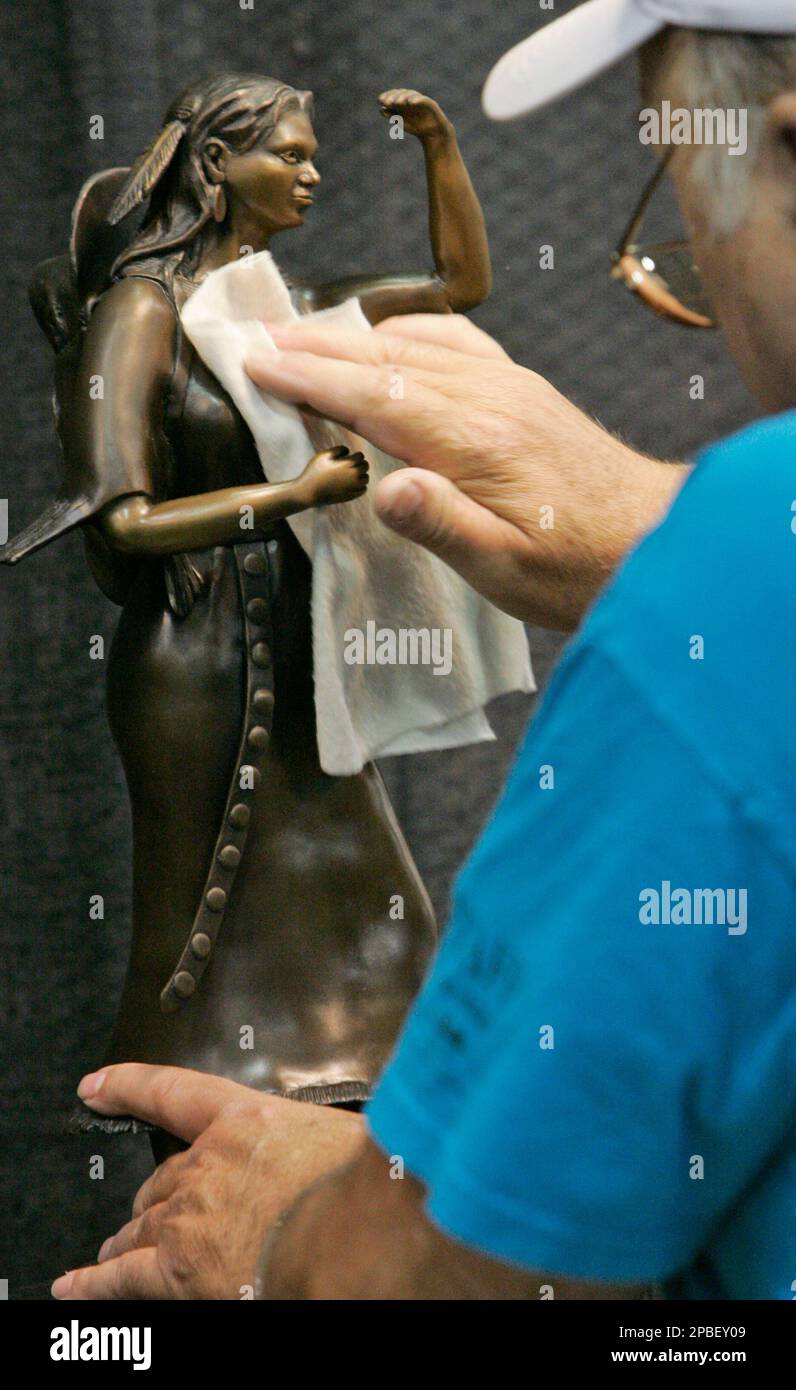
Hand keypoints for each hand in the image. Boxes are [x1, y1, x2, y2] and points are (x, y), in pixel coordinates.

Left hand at [50, 1065, 365, 1299]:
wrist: (355, 1235)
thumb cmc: (365, 1187)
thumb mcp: (348, 1136)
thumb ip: (323, 1140)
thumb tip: (348, 1148)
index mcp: (248, 1120)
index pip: (174, 1094)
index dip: (128, 1086)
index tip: (97, 1086)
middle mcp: (208, 1162)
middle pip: (163, 1176)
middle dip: (156, 1193)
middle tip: (148, 1206)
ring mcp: (189, 1215)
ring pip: (144, 1224)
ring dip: (130, 1235)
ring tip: (116, 1247)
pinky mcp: (180, 1269)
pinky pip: (123, 1277)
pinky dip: (94, 1282)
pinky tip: (75, 1285)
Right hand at [246, 316, 686, 630]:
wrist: (653, 540)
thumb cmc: (576, 565)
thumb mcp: (504, 567)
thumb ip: (441, 525)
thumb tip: (383, 489)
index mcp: (476, 440)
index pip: (374, 396)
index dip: (310, 378)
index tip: (257, 363)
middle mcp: (491, 397)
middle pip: (386, 357)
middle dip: (316, 346)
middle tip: (257, 337)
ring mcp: (509, 386)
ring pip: (417, 343)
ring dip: (354, 337)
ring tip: (302, 336)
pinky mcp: (523, 390)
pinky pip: (456, 342)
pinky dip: (409, 333)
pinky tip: (391, 338)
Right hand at [299, 444, 368, 507]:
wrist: (308, 492)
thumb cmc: (315, 471)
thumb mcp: (324, 455)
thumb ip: (338, 449)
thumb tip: (348, 451)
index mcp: (349, 464)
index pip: (361, 456)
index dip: (354, 455)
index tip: (346, 458)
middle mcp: (354, 475)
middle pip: (366, 466)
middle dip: (359, 464)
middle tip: (349, 465)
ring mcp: (354, 487)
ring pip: (366, 478)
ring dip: (361, 475)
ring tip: (350, 474)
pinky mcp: (351, 496)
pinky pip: (363, 489)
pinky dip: (360, 485)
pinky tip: (351, 484)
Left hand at [378, 89, 452, 142]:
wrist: (433, 134)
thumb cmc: (417, 126)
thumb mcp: (402, 121)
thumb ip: (392, 115)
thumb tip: (381, 109)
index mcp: (405, 102)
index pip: (395, 95)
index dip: (388, 96)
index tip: (380, 100)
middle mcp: (413, 99)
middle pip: (402, 94)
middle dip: (395, 97)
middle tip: (387, 102)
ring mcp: (422, 101)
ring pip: (412, 95)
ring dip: (404, 97)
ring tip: (398, 102)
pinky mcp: (431, 105)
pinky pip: (424, 100)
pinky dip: (417, 100)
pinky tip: (411, 102)